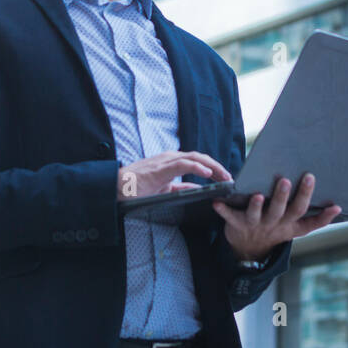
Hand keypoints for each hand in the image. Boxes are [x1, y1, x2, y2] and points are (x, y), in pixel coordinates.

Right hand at [116, 150, 232, 200]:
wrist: (117, 186)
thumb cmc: (138, 187)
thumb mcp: (165, 188)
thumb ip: (180, 187)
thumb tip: (196, 189)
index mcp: (172, 162)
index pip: (197, 161)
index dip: (213, 168)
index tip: (224, 177)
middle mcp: (171, 158)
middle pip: (200, 157)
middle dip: (217, 166)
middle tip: (229, 178)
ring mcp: (166, 161)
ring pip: (194, 158)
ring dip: (212, 166)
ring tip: (223, 175)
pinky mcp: (161, 168)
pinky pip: (182, 164)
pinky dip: (196, 167)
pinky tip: (207, 173)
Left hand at [212, 173, 340, 260]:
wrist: (249, 249)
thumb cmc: (277, 229)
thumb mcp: (297, 228)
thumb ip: (317, 219)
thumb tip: (339, 207)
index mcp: (289, 224)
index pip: (302, 213)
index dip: (313, 206)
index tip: (323, 191)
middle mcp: (273, 224)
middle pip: (280, 211)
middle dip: (282, 196)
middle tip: (285, 180)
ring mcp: (255, 224)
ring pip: (256, 215)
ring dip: (256, 205)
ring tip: (257, 195)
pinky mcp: (236, 224)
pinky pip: (229, 217)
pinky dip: (223, 210)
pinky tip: (216, 202)